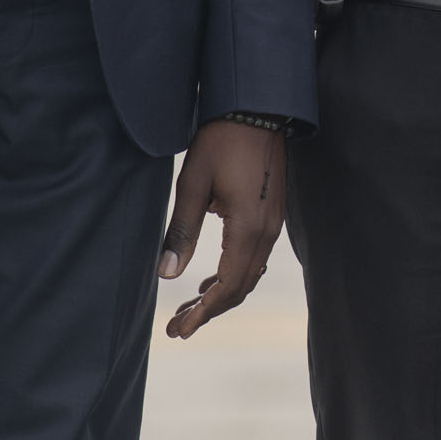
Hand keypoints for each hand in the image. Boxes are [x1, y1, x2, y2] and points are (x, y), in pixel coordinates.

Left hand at [160, 118, 286, 338]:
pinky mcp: (272, 214)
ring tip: (189, 307)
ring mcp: (274, 223)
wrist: (257, 109)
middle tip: (176, 327)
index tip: (178, 330)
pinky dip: (234, 275)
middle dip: (209, 311)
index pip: (228, 287)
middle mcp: (267, 231)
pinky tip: (212, 278)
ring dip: (221, 295)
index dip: (203, 313)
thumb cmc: (221, 142)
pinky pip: (255, 257)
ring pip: (249, 274)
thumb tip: (166, 275)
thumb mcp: (193, 185)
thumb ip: (182, 232)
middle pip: (241, 287)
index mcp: (248, 228)